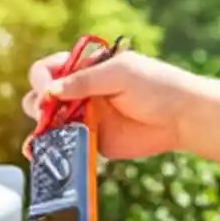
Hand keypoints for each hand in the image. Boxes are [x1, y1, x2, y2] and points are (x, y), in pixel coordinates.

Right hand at [23, 50, 198, 159]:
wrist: (181, 117)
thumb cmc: (155, 86)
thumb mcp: (120, 74)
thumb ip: (84, 82)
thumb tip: (49, 91)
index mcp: (86, 68)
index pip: (49, 69)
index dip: (42, 79)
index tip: (48, 91)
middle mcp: (81, 91)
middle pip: (43, 96)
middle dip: (38, 104)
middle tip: (47, 114)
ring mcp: (84, 117)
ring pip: (50, 122)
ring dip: (42, 127)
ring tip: (46, 134)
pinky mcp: (92, 140)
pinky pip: (66, 144)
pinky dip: (54, 148)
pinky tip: (46, 152)